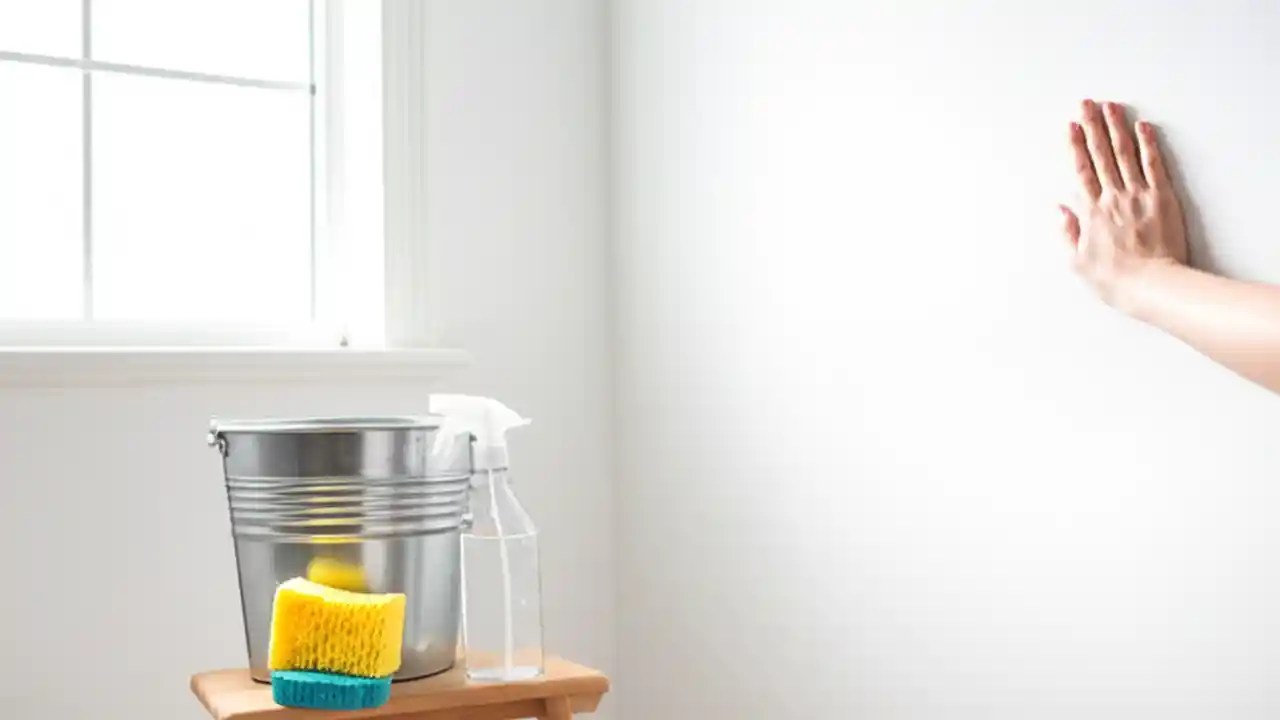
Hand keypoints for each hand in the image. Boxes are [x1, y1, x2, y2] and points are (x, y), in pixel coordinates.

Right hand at [1060, 99, 1187, 308]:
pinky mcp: (1163, 198)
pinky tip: (1143, 127)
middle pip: (1101, 155)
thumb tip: (1061, 208)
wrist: (1152, 285)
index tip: (1071, 126)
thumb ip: (1067, 232)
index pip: (1081, 170)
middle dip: (1093, 126)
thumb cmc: (1115, 278)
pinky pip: (1154, 165)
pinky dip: (1148, 145)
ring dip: (1117, 127)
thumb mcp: (1077, 262)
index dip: (1075, 146)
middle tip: (1087, 104)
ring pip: (1125, 154)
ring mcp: (1139, 195)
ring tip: (1111, 107)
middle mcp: (1114, 197)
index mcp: (1092, 212)